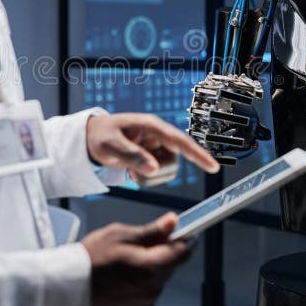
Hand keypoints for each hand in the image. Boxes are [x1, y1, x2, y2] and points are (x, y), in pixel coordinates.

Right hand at [81, 212, 190, 305]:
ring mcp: (146, 301)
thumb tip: (173, 221)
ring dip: (152, 265)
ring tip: (127, 260)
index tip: (186, 230)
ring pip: (161, 276)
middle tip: (141, 243)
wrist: (69, 286)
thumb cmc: (91, 258)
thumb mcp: (121, 235)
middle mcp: (152, 288)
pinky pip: (151, 288)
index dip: (185, 238)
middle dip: (163, 251)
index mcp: (150, 268)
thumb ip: (152, 230)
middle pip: (171, 264)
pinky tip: (125, 273)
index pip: (182, 252)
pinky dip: (144, 279)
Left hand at [86, 113, 219, 179]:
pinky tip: (132, 170)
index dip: (198, 154)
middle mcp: (158, 137)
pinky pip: (160, 176)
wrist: (92, 139)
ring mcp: (157, 148)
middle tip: (132, 170)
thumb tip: (153, 168)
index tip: (213, 167)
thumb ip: (132, 156)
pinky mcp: (154, 158)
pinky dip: (146, 178)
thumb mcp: (111, 146)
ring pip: (168, 172)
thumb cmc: (100, 136)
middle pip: (174, 163)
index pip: (180, 141)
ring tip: (130, 169)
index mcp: (152, 127)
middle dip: (155, 173)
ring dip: (149, 177)